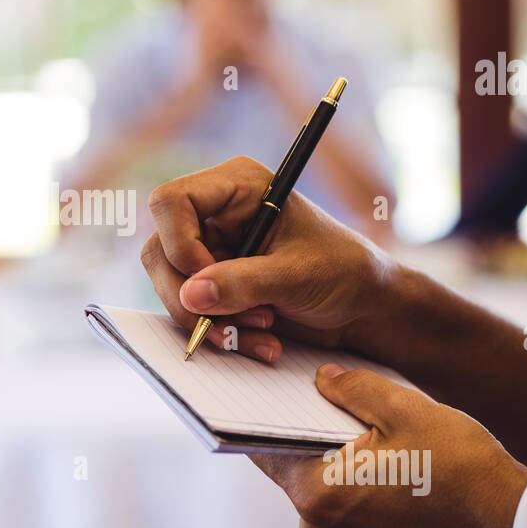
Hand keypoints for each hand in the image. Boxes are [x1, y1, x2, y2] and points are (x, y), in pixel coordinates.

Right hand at [141, 156, 397, 361]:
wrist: (364, 305)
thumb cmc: (344, 272)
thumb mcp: (297, 275)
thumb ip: (243, 283)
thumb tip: (191, 294)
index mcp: (237, 186)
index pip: (171, 202)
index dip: (180, 245)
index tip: (209, 281)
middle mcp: (215, 213)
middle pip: (162, 251)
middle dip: (192, 297)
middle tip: (231, 323)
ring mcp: (211, 249)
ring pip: (171, 286)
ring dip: (209, 321)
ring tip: (260, 333)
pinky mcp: (214, 283)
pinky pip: (191, 310)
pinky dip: (219, 332)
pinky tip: (258, 341)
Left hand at [251, 364, 526, 527]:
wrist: (512, 526)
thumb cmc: (460, 467)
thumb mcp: (404, 408)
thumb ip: (351, 388)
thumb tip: (321, 378)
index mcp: (316, 496)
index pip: (264, 449)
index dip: (269, 417)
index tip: (276, 397)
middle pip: (295, 473)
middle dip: (314, 442)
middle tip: (340, 411)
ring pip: (325, 498)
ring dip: (341, 471)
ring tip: (377, 444)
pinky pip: (349, 522)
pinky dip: (361, 498)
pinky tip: (393, 475)